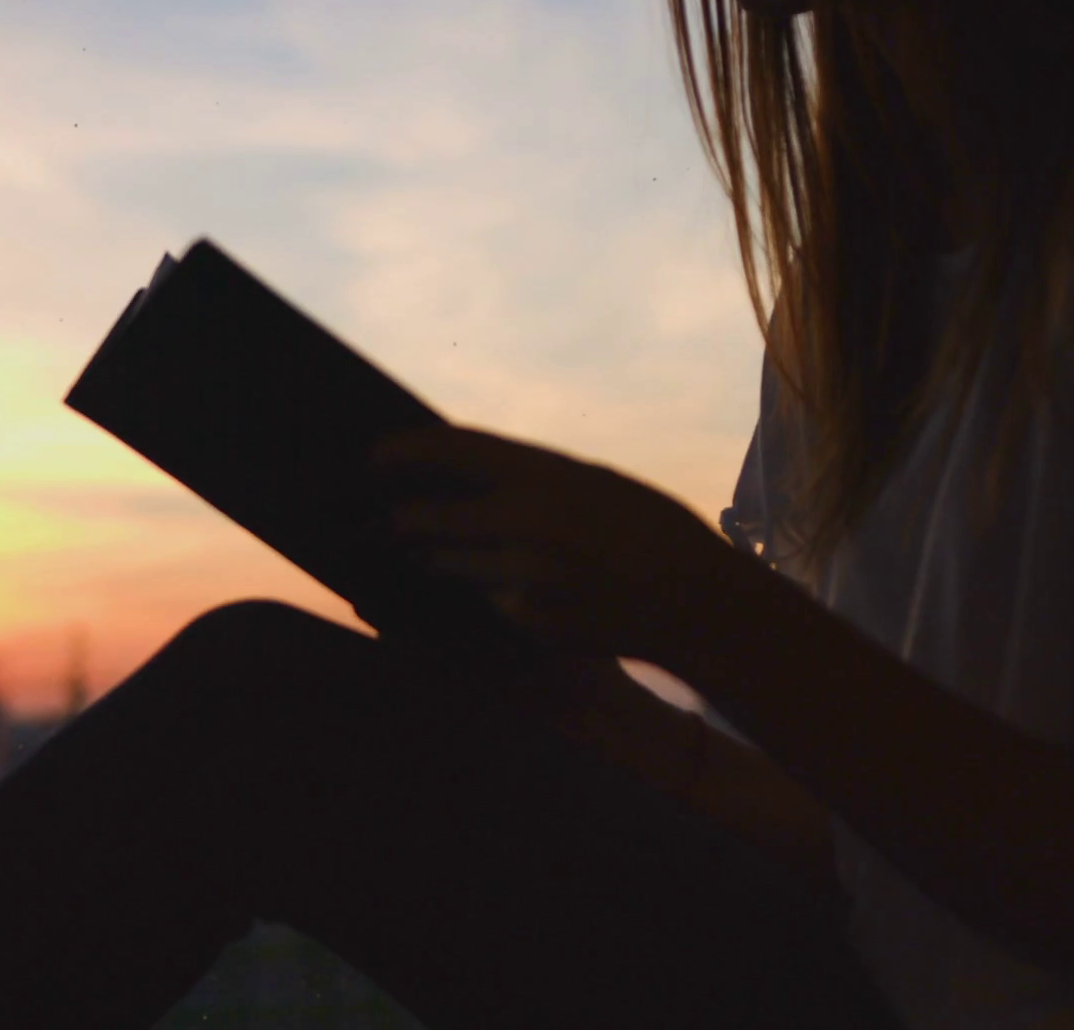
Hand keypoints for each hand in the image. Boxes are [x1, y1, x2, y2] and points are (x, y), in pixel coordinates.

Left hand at [367, 424, 751, 670]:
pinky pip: (488, 603)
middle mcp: (527, 524)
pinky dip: (497, 597)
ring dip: (446, 560)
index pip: (453, 450)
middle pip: (427, 519)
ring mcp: (523, 579)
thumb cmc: (651, 531)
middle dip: (405, 521)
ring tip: (477, 556)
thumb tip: (460, 477)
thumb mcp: (595, 483)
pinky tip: (539, 593)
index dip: (405, 451)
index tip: (376, 457)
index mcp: (547, 476)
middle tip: (394, 520)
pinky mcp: (527, 623)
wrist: (697, 603)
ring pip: (450, 566)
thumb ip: (531, 478)